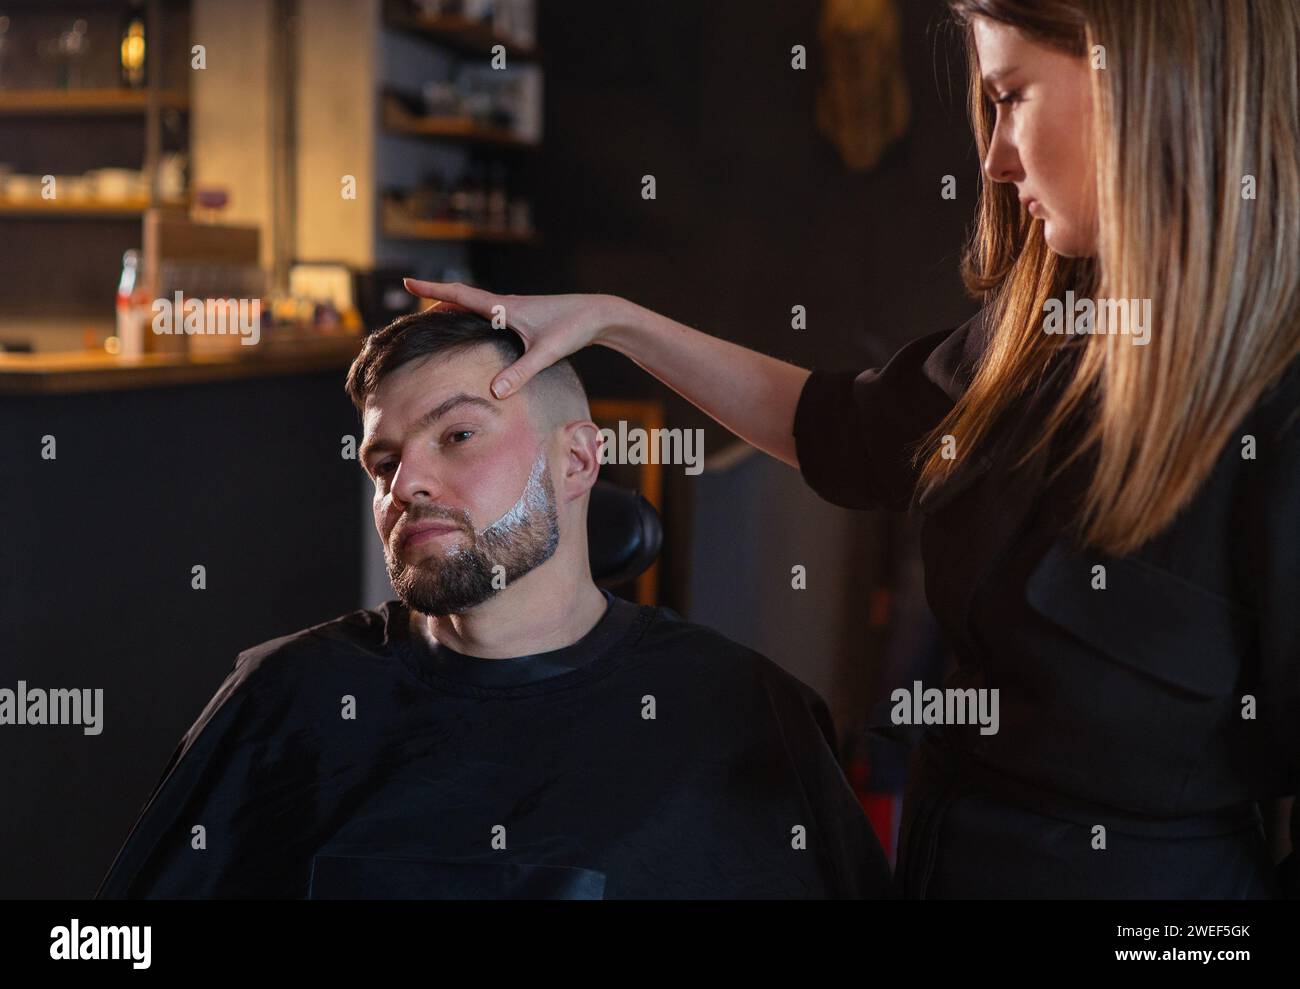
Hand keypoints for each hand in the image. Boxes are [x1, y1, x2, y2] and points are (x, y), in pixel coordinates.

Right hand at [403, 279, 628, 398]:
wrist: (596, 314)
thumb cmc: (572, 328)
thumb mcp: (545, 352)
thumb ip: (520, 372)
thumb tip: (495, 391)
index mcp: (504, 307)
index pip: (459, 295)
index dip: (432, 290)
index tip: (407, 281)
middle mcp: (505, 304)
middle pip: (461, 298)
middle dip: (435, 299)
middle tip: (411, 303)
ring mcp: (513, 309)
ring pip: (474, 304)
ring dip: (452, 306)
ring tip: (432, 316)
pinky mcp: (522, 316)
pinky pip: (486, 312)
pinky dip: (470, 315)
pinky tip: (469, 328)